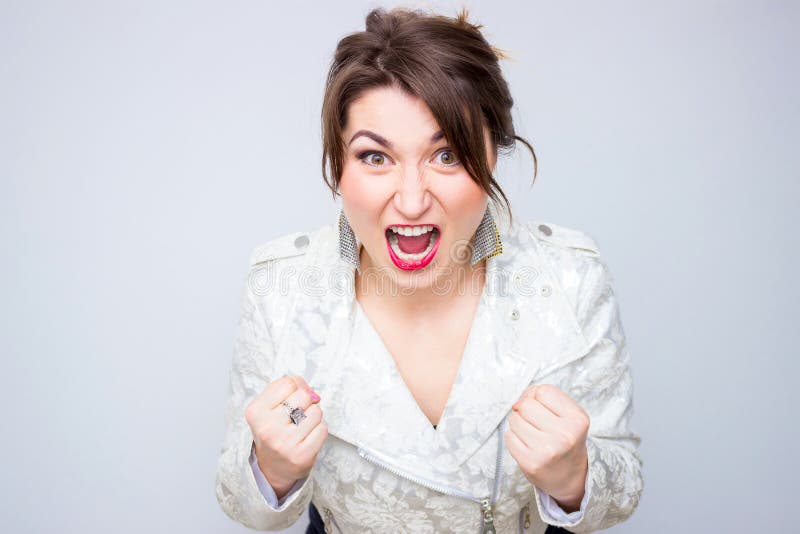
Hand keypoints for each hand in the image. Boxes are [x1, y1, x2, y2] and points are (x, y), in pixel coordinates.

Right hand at [244, 375, 326, 498]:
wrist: (272, 467)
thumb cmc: (273, 429)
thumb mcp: (268, 406)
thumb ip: (286, 388)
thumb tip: (312, 392)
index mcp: (256, 412)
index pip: (288, 383)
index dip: (294, 388)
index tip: (288, 401)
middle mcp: (268, 428)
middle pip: (304, 396)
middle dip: (305, 402)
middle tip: (295, 416)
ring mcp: (285, 444)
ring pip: (316, 412)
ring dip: (313, 417)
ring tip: (300, 428)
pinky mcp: (302, 456)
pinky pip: (322, 429)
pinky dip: (318, 430)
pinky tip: (306, 438)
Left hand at [505, 384, 589, 511]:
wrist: (570, 478)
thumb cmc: (565, 440)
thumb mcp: (568, 415)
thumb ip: (545, 398)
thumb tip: (516, 402)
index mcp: (577, 419)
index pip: (543, 391)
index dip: (537, 396)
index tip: (542, 408)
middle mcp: (564, 435)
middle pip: (526, 404)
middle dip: (526, 410)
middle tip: (537, 424)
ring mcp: (546, 450)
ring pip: (514, 419)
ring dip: (519, 424)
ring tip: (533, 435)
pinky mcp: (530, 462)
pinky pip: (509, 436)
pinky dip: (514, 438)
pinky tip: (527, 446)